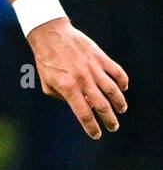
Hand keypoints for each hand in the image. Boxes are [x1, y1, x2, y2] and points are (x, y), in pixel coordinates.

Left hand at [29, 18, 127, 139]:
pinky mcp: (99, 57)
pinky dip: (122, 81)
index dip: (92, 127)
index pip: (84, 114)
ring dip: (119, 102)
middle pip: (101, 105)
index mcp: (68, 88)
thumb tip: (82, 105)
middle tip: (113, 127)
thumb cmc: (46, 62)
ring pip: (113, 90)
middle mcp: (82, 80)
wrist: (50, 35)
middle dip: (110, 120)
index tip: (97, 135)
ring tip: (121, 109)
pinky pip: (116, 71)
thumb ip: (62, 98)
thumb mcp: (47, 84)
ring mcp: (93, 68)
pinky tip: (123, 88)